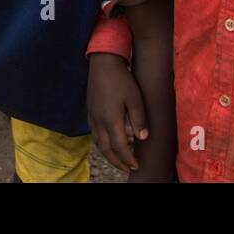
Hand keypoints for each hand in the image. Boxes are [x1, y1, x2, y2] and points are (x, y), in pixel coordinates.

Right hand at [87, 52, 147, 172]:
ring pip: (98, 144)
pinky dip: (102, 144)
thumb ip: (139, 119)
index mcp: (111, 120)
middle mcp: (99, 122)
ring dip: (109, 155)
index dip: (128, 159)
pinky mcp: (90, 112)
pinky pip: (94, 134)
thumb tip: (143, 138)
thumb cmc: (122, 79)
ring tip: (119, 160)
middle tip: (128, 169)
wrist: (103, 63)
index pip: (120, 147)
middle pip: (106, 150)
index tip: (136, 166)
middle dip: (117, 162)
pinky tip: (108, 143)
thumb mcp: (135, 98)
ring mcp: (92, 117)